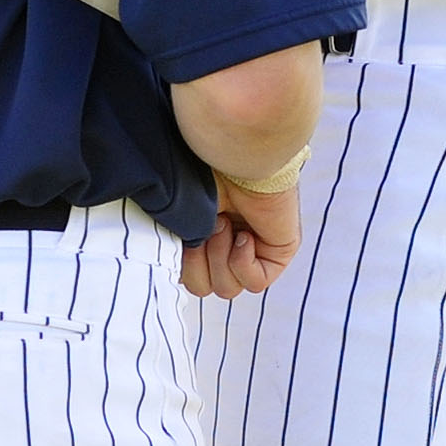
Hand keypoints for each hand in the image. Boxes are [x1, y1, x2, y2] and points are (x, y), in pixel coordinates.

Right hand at [180, 179, 301, 298]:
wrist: (235, 157)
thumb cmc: (205, 174)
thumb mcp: (179, 217)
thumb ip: (172, 244)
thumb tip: (169, 267)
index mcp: (199, 236)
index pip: (185, 275)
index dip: (180, 264)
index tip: (180, 238)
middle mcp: (224, 245)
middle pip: (202, 286)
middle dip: (199, 261)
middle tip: (207, 226)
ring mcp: (251, 251)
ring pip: (227, 288)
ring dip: (220, 257)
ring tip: (226, 224)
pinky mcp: (277, 253)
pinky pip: (255, 283)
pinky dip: (243, 261)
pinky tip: (244, 234)